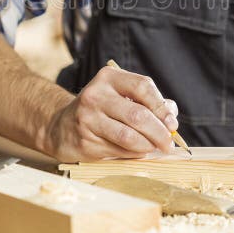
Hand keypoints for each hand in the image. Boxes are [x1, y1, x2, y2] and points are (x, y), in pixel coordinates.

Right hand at [47, 64, 178, 161]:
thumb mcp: (120, 96)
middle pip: (138, 115)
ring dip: (148, 146)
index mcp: (108, 78)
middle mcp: (95, 95)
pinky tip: (136, 152)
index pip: (142, 86)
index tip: (172, 122)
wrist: (61, 126)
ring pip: (129, 136)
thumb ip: (147, 102)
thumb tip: (171, 116)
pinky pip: (119, 151)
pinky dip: (134, 154)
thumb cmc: (101, 110)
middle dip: (159, 132)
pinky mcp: (85, 141)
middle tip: (168, 143)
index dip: (161, 106)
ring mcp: (87, 119)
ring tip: (154, 148)